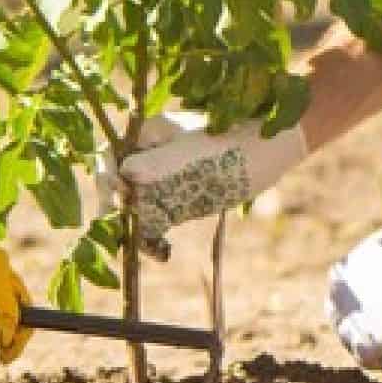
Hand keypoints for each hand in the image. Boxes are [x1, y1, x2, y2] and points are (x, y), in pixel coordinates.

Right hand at [117, 113, 307, 259]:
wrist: (274, 148)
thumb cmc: (236, 142)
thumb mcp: (195, 154)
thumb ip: (158, 163)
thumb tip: (123, 173)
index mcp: (150, 132)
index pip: (112, 154)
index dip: (107, 177)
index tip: (119, 198)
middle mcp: (152, 153)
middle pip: (118, 181)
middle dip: (116, 207)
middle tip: (122, 231)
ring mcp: (165, 177)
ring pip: (134, 204)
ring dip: (133, 226)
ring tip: (144, 245)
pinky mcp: (178, 198)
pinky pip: (155, 217)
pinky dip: (152, 234)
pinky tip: (160, 250)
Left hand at [325, 215, 381, 372]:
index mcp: (363, 255)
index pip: (343, 283)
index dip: (357, 300)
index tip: (379, 310)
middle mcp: (354, 280)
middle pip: (339, 309)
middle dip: (354, 325)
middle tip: (378, 341)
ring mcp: (362, 306)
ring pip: (345, 334)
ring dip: (360, 346)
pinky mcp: (377, 331)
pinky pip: (362, 354)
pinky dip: (372, 362)